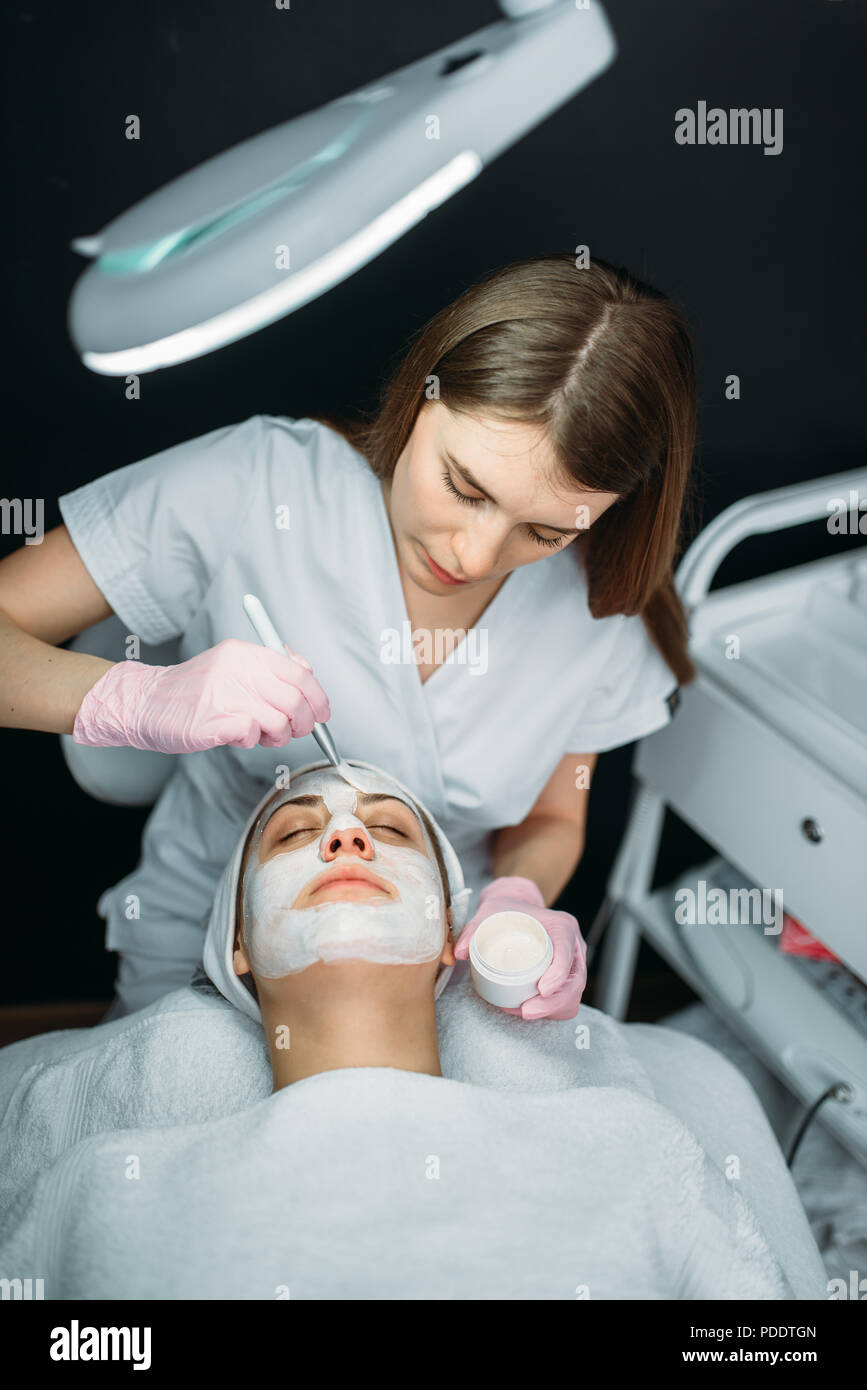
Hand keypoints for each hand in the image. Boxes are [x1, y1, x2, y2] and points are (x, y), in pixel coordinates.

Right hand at [73, 638, 329, 753]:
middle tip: (295, 731)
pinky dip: (251, 741)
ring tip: (261, 735)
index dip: (318, 697)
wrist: (146, 702)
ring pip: (279, 721)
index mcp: (244, 653)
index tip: (322, 714)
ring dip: (277, 736)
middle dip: (304, 723)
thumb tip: (306, 670)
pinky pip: (252, 734)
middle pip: (295, 699)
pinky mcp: (211, 720)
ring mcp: (223, 694)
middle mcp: (236, 669)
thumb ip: (268, 667)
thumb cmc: (194, 690)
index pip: (299, 672)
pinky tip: (238, 737)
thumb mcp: (232, 666)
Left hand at [454, 875, 586, 1020]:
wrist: (518, 908)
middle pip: (575, 982)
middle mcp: (573, 946)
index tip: (541, 990)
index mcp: (562, 926)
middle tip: (526, 1011)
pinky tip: (529, 1011)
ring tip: (522, 1011)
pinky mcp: (567, 978)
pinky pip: (567, 1001)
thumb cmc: (508, 911)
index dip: (558, 974)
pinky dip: (551, 1011)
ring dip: (551, 1010)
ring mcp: (573, 964)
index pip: (568, 953)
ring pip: (573, 996)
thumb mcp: (489, 913)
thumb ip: (472, 930)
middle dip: (553, 1002)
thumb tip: (458, 953)